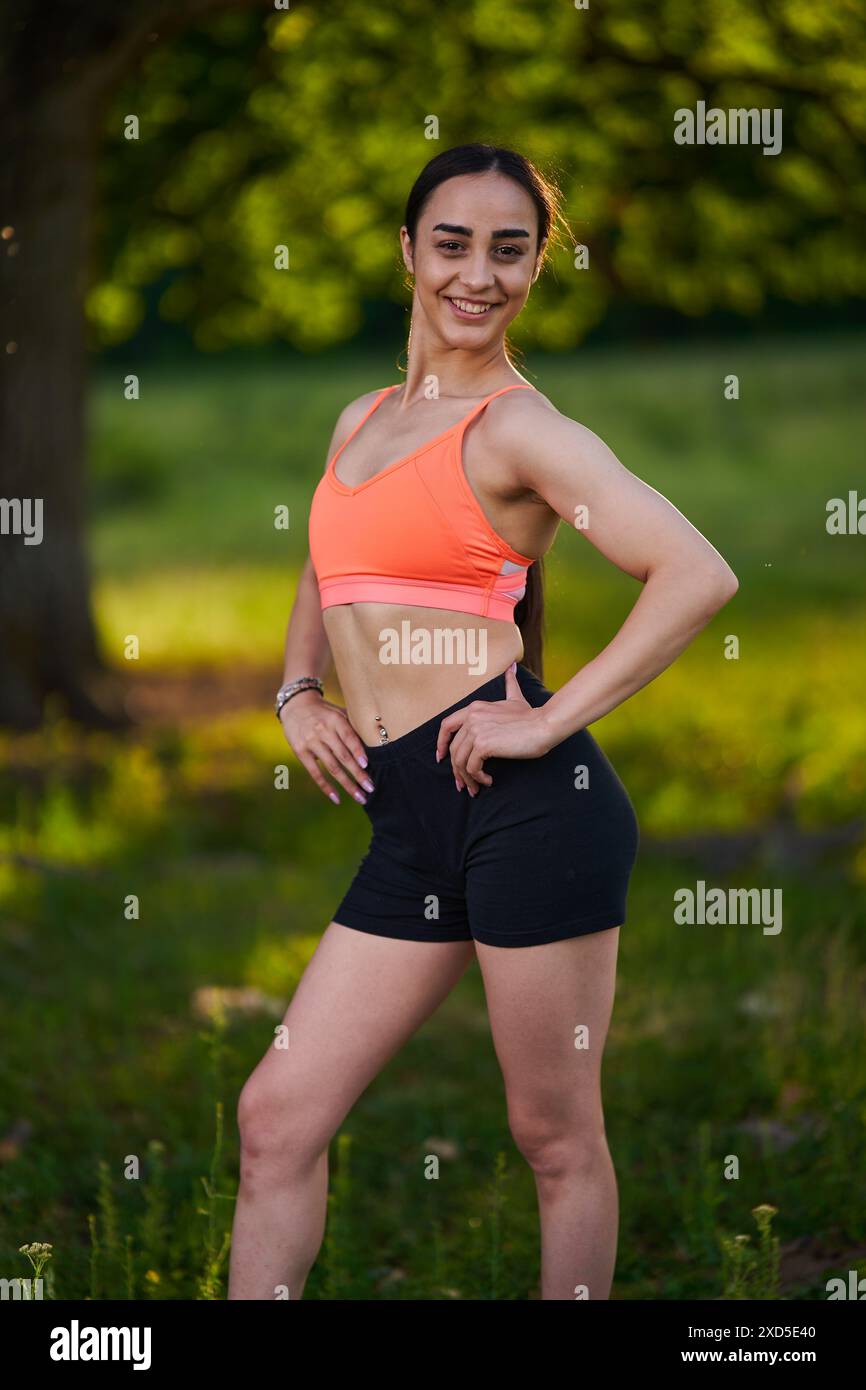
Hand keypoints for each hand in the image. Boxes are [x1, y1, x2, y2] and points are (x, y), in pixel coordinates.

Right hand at [279, 690, 374, 804]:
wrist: (296, 706)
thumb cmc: (326, 712)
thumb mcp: (339, 712)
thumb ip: (355, 725)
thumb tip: (378, 742)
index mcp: (335, 719)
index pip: (348, 737)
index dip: (357, 750)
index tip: (366, 764)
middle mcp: (322, 731)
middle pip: (342, 756)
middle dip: (358, 774)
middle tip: (371, 788)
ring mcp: (310, 742)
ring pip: (331, 767)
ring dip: (347, 784)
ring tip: (360, 797)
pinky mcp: (300, 752)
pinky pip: (315, 773)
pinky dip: (326, 787)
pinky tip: (337, 798)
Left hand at [434, 663, 552, 795]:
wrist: (544, 725)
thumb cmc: (532, 716)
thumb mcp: (516, 698)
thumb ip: (510, 684)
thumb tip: (511, 668)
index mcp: (474, 708)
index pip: (447, 725)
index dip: (441, 743)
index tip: (442, 757)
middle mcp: (471, 717)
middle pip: (453, 749)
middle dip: (456, 769)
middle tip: (463, 784)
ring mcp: (476, 730)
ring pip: (460, 761)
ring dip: (466, 778)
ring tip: (476, 787)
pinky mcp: (483, 744)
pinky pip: (472, 767)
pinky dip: (477, 777)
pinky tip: (488, 780)